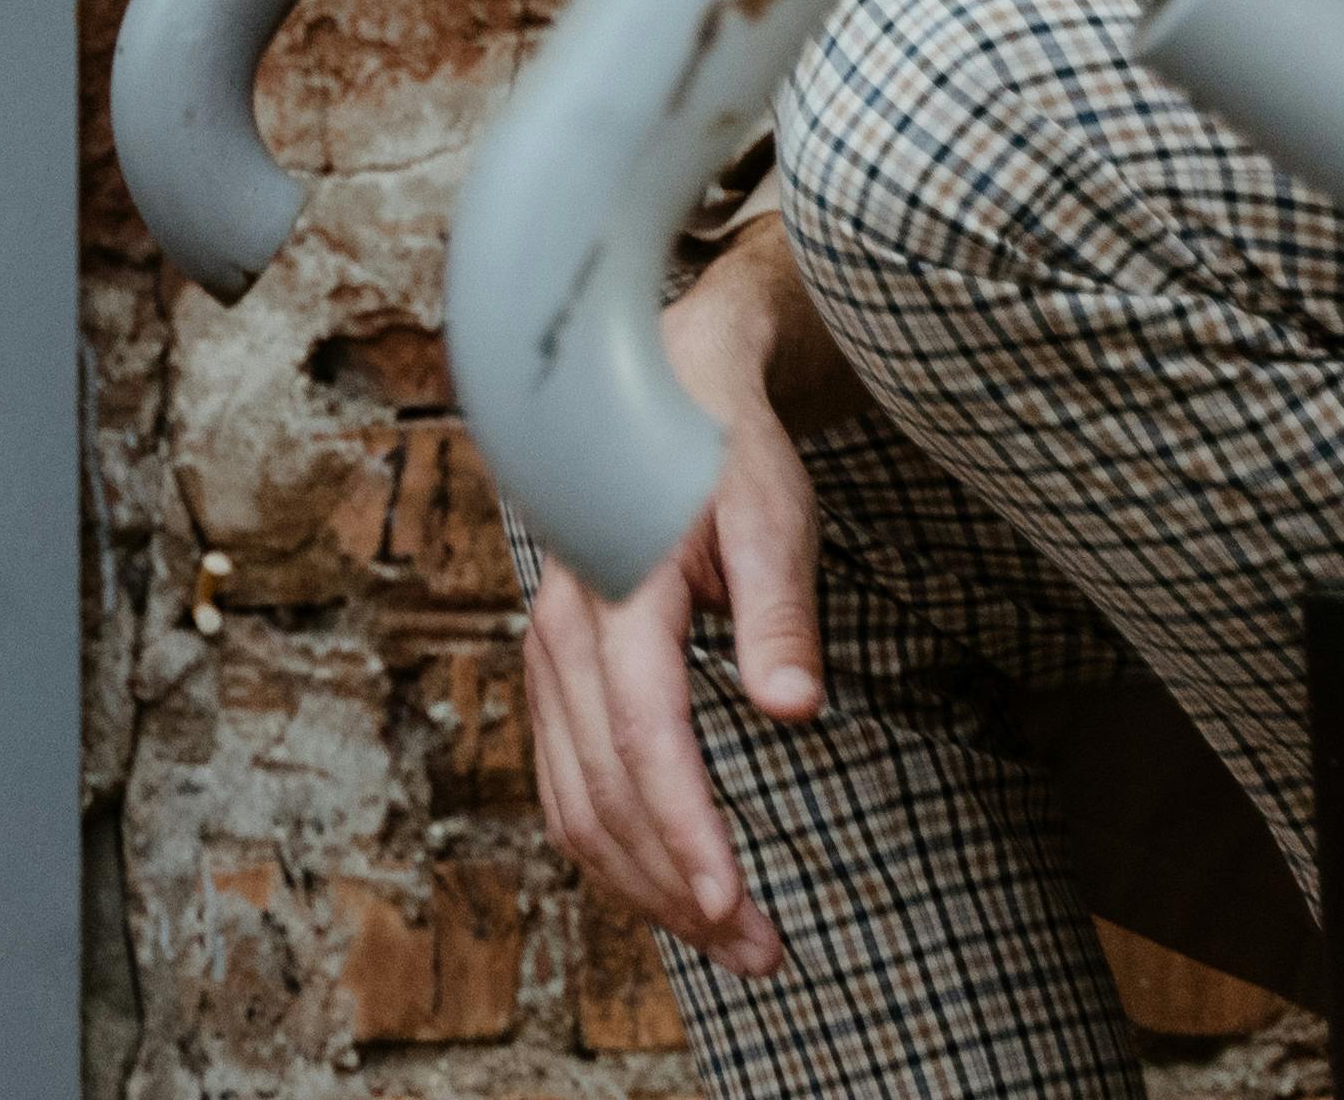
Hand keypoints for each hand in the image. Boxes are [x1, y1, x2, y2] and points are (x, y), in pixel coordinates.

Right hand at [524, 222, 830, 983]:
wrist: (658, 391)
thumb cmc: (725, 454)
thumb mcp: (772, 513)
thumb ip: (778, 612)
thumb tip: (794, 709)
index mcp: (615, 594)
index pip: (644, 739)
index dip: (686, 831)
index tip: (734, 902)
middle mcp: (562, 634)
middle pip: (603, 793)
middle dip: (677, 887)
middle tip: (762, 952)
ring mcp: (548, 658)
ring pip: (574, 804)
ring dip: (644, 886)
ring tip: (731, 941)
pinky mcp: (557, 676)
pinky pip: (566, 786)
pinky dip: (614, 851)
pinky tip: (671, 888)